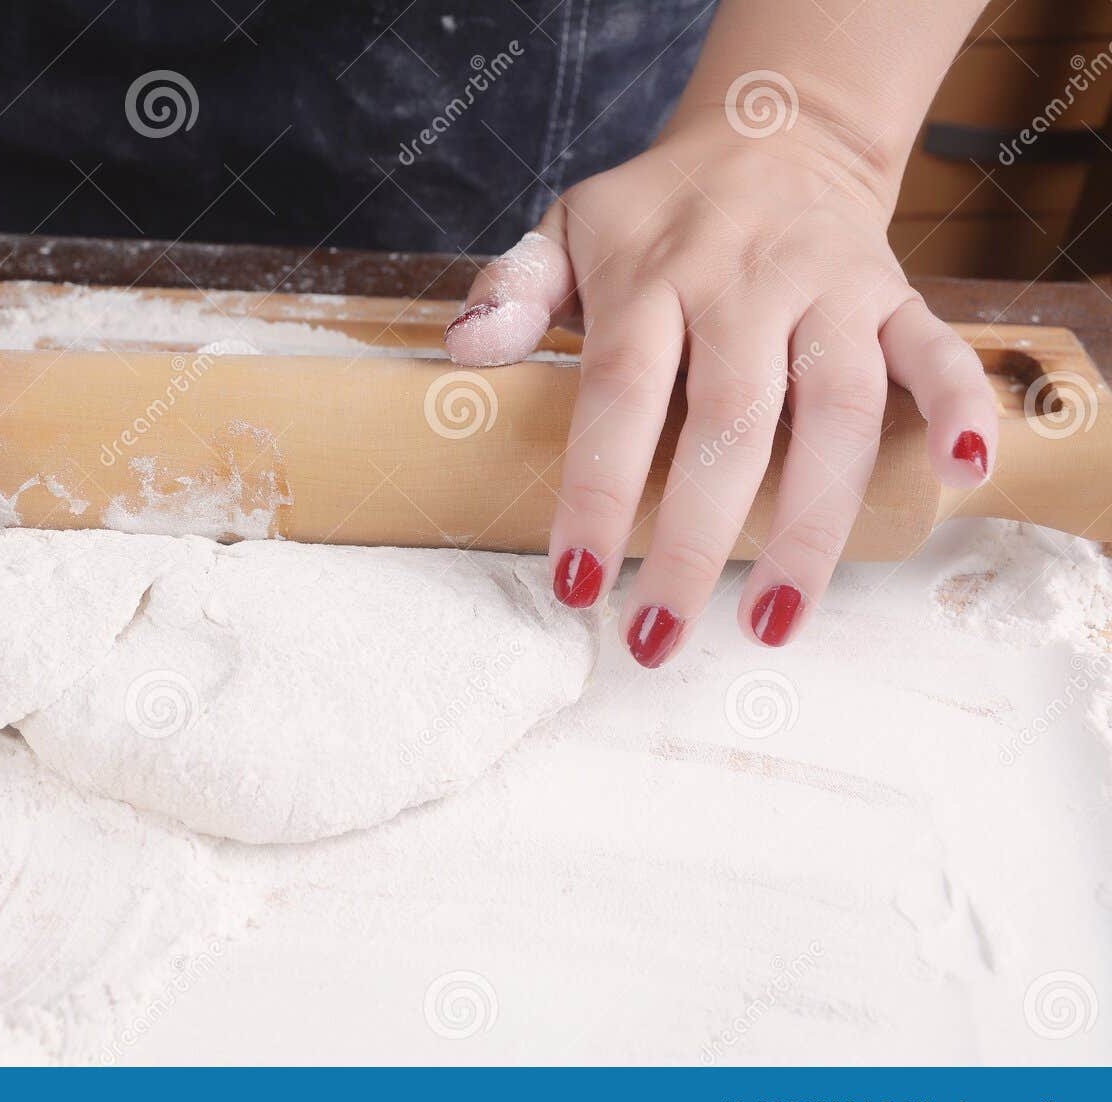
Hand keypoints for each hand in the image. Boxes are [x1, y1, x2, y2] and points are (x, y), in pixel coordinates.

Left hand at [445, 117, 994, 666]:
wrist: (774, 136)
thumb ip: (516, 287)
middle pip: (728, 422)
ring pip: (835, 409)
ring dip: (811, 522)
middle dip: (693, 540)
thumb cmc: (655, 214)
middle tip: (658, 637)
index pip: (619, 393)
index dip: (597, 492)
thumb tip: (467, 350)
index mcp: (652, 278)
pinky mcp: (893, 297)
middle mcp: (744, 284)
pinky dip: (960, 405)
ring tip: (772, 622)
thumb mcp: (568, 228)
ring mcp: (827, 290)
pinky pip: (936, 350)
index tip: (576, 585)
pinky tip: (962, 475)